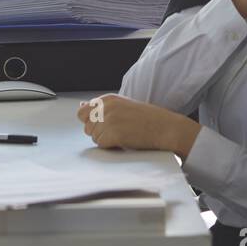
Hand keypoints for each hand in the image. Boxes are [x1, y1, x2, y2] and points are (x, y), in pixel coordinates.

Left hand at [75, 94, 200, 156]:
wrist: (165, 128)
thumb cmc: (147, 119)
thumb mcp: (122, 106)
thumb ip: (102, 107)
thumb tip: (81, 106)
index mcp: (108, 99)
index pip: (82, 113)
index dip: (91, 122)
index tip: (106, 124)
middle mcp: (106, 107)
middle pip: (87, 127)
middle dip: (99, 132)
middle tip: (118, 130)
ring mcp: (109, 120)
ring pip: (94, 137)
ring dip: (106, 140)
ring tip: (123, 134)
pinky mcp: (113, 133)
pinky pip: (101, 144)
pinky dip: (111, 146)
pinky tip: (124, 141)